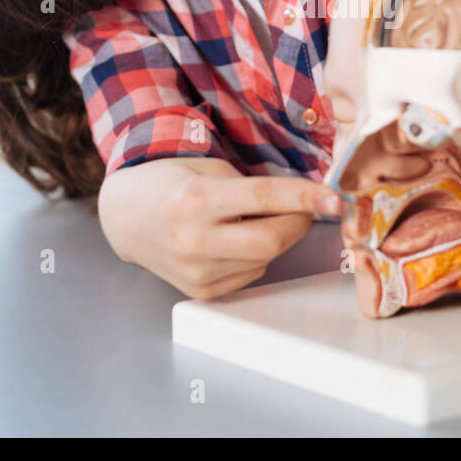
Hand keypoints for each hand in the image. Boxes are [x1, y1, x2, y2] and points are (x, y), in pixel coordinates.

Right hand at [99, 159, 342, 298]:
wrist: (125, 217)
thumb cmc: (170, 183)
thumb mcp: (207, 168)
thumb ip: (252, 185)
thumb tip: (305, 198)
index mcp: (196, 200)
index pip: (264, 198)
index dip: (305, 198)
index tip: (335, 197)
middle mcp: (194, 240)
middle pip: (272, 240)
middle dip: (299, 223)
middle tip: (306, 208)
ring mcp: (196, 272)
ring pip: (265, 258)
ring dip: (275, 237)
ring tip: (254, 218)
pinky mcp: (200, 291)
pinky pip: (251, 273)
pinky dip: (257, 255)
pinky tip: (236, 239)